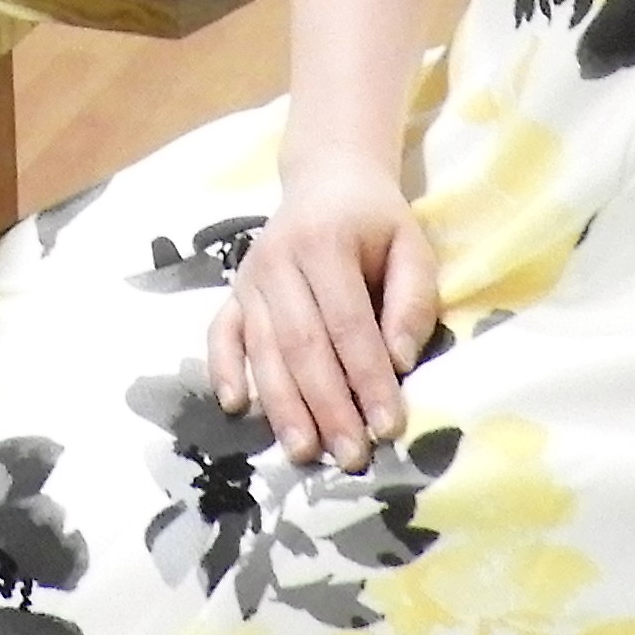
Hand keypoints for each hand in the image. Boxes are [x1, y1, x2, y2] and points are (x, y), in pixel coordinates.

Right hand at [209, 165, 441, 466]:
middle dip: (327, 406)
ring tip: (303, 452)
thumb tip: (399, 362)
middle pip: (302, 344)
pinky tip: (233, 406)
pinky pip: (221, 333)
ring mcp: (250, 276)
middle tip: (351, 457)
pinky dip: (222, 369)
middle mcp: (278, 259)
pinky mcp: (234, 291)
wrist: (327, 178)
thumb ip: (413, 301)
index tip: (388, 427)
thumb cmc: (376, 221)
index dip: (368, 378)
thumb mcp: (411, 246)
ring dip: (282, 405)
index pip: (348, 323)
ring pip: (263, 349)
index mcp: (325, 242)